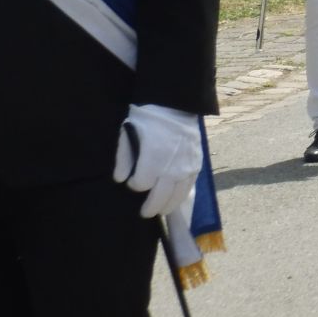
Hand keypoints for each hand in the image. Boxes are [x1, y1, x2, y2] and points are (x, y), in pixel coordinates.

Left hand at [113, 104, 200, 218]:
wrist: (176, 104)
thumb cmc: (148, 118)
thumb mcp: (128, 132)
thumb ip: (123, 158)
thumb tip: (120, 180)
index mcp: (153, 157)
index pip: (141, 184)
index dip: (134, 185)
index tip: (131, 181)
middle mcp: (172, 166)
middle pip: (160, 197)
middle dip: (150, 207)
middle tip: (144, 212)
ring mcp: (187, 166)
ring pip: (177, 197)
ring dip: (167, 206)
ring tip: (160, 211)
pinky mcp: (197, 164)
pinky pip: (190, 187)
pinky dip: (182, 196)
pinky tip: (175, 200)